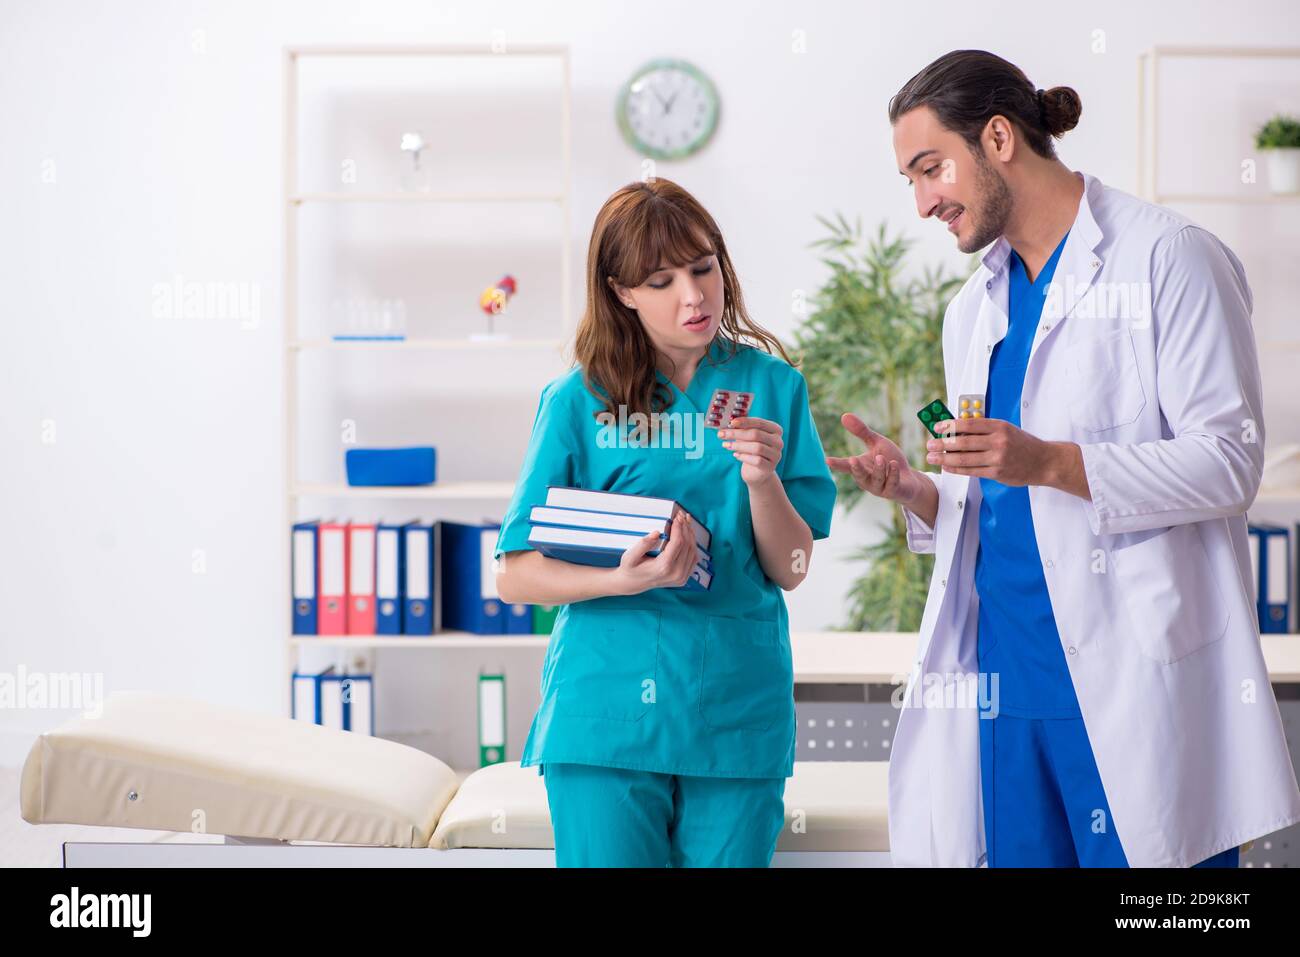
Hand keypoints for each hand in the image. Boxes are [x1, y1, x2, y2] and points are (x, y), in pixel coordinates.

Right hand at [611, 513, 699, 594]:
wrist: (633, 584)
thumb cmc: (630, 568)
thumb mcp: (630, 556)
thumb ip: (642, 544)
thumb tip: (657, 532)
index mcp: (663, 568)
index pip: (678, 543)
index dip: (679, 528)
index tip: (676, 517)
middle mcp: (676, 574)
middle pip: (687, 546)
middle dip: (685, 528)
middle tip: (681, 515)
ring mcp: (682, 577)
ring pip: (693, 551)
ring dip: (691, 534)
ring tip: (686, 521)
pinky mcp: (684, 577)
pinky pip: (693, 558)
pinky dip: (692, 544)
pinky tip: (688, 533)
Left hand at [719, 416, 782, 486]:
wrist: (756, 472)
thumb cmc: (750, 450)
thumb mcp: (747, 437)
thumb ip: (742, 429)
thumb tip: (729, 423)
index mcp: (775, 430)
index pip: (760, 422)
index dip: (745, 421)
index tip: (731, 422)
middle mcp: (778, 441)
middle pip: (756, 434)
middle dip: (736, 433)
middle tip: (721, 434)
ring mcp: (776, 455)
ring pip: (757, 447)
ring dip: (738, 445)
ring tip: (726, 445)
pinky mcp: (770, 467)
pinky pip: (757, 460)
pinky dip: (744, 457)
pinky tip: (735, 455)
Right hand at [826, 412, 925, 504]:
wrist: (909, 480)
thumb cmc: (890, 460)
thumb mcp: (877, 443)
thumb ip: (862, 432)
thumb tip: (844, 415)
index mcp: (861, 468)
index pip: (846, 466)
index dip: (837, 463)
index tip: (827, 460)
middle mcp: (867, 480)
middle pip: (859, 476)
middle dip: (857, 468)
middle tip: (853, 459)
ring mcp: (879, 488)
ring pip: (876, 480)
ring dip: (879, 469)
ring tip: (881, 458)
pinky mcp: (893, 491)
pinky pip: (891, 483)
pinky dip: (893, 473)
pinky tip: (894, 464)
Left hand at [927, 416, 1067, 486]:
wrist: (1044, 462)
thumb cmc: (1021, 443)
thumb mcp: (1006, 429)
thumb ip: (983, 429)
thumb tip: (955, 429)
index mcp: (999, 426)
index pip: (969, 424)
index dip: (950, 425)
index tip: (937, 427)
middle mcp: (999, 441)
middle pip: (964, 442)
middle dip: (943, 443)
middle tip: (929, 444)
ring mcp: (998, 458)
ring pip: (965, 458)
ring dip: (945, 458)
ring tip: (932, 457)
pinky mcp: (997, 473)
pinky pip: (972, 471)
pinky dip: (956, 469)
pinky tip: (947, 466)